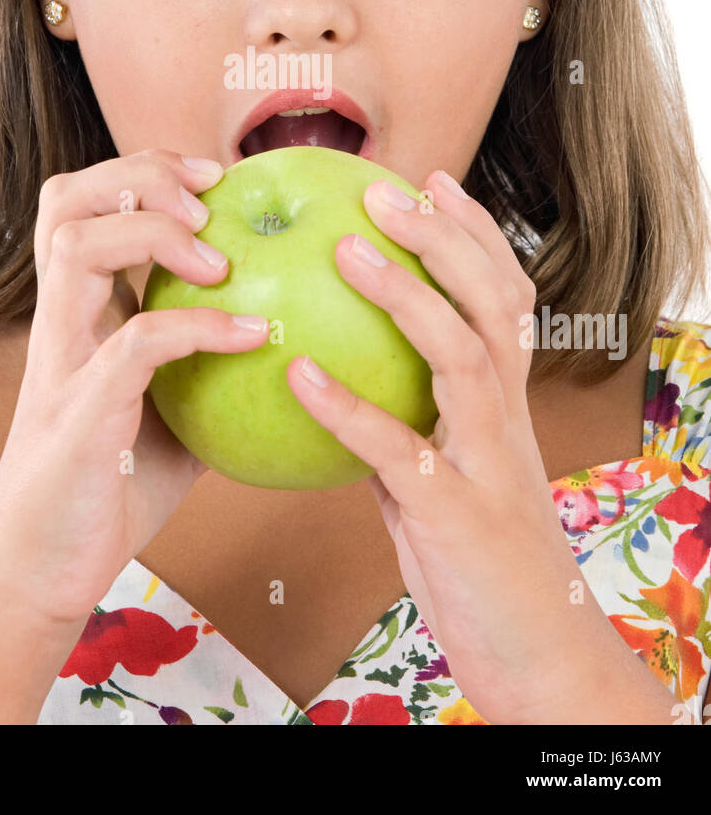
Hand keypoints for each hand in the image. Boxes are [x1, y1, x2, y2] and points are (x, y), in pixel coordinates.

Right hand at [0, 149, 270, 627]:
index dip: (147, 169)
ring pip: (76, 246)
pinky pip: (136, 342)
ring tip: (220, 258)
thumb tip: (297, 337)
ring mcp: (63, 360)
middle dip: (140, 174)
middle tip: (212, 193)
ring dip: (154, 232)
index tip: (219, 177)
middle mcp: (62, 320)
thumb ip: (211, 366)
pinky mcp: (78, 410)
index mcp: (82, 309)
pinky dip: (199, 327)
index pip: (87, 201)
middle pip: (65, 199)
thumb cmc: (112, 487)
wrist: (47, 568)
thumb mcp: (174, 410)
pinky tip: (255, 336)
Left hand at [285, 169, 642, 724]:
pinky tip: (297, 373)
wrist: (539, 656)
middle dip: (445, 237)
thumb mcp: (445, 480)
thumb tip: (333, 381)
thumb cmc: (480, 563)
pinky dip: (348, 408)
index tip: (431, 180)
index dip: (472, 233)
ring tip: (345, 250)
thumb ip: (405, 428)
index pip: (501, 296)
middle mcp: (505, 419)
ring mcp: (488, 463)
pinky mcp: (459, 516)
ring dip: (406, 297)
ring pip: (461, 356)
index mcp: (504, 404)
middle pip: (491, 303)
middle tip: (384, 187)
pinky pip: (399, 451)